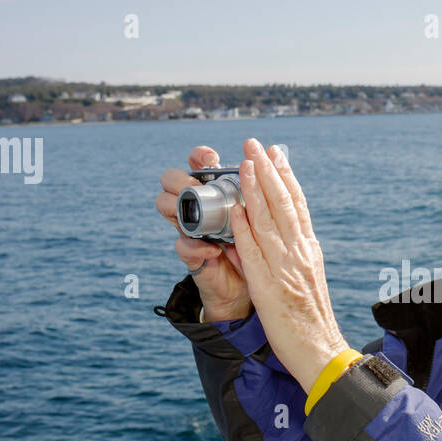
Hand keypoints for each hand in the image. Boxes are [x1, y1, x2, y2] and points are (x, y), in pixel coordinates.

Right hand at [156, 145, 251, 321]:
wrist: (248, 284)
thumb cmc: (256, 243)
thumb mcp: (260, 216)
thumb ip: (261, 194)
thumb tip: (275, 166)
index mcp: (215, 191)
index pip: (196, 163)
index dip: (199, 156)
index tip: (211, 158)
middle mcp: (197, 205)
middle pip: (171, 179)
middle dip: (179, 178)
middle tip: (194, 185)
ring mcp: (190, 228)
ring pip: (166, 205)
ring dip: (178, 206)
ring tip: (199, 212)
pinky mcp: (190, 254)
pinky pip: (183, 246)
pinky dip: (198, 247)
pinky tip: (215, 249)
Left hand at [227, 138, 350, 391]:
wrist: (321, 353)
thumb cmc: (313, 322)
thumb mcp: (310, 280)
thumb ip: (298, 256)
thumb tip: (292, 237)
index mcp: (310, 250)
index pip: (298, 205)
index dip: (286, 177)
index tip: (276, 154)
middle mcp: (300, 253)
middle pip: (284, 204)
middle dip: (268, 171)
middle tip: (255, 144)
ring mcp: (286, 267)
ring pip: (269, 220)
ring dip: (254, 188)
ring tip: (243, 162)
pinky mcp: (269, 286)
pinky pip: (255, 251)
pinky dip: (245, 227)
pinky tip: (236, 208)